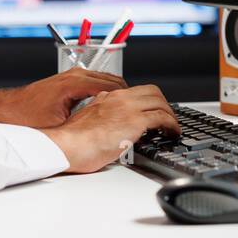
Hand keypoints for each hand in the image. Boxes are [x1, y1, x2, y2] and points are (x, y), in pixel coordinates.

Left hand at [0, 67, 127, 128]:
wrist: (4, 109)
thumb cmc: (25, 118)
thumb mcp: (57, 127)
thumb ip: (80, 127)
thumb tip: (98, 137)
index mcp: (75, 84)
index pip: (113, 86)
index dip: (129, 99)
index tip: (140, 108)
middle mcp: (74, 75)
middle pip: (113, 80)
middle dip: (127, 94)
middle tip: (138, 109)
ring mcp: (70, 75)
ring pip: (104, 79)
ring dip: (116, 91)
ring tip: (127, 108)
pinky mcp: (67, 79)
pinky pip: (94, 81)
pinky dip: (104, 89)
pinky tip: (107, 105)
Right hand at [38, 85, 179, 173]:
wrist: (65, 146)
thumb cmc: (70, 140)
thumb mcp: (85, 120)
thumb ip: (98, 114)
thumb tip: (106, 120)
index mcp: (106, 97)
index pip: (135, 91)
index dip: (147, 101)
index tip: (152, 111)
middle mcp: (119, 98)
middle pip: (152, 91)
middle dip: (163, 104)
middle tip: (167, 117)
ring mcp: (128, 108)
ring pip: (161, 102)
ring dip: (170, 115)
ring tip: (172, 128)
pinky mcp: (135, 122)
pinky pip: (162, 118)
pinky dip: (172, 125)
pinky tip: (172, 134)